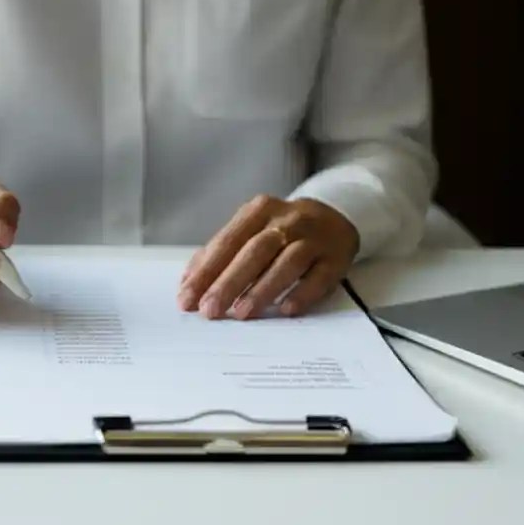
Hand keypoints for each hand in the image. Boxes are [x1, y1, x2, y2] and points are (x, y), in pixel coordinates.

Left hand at [178, 195, 357, 319]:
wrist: (335, 218)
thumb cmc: (281, 231)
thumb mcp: (251, 231)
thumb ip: (220, 253)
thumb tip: (188, 284)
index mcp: (259, 211)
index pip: (227, 242)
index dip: (205, 271)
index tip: (187, 299)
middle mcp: (287, 220)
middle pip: (255, 251)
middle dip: (229, 282)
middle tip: (210, 310)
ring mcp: (314, 238)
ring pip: (287, 262)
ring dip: (262, 289)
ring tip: (241, 313)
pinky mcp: (336, 258)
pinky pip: (319, 276)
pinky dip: (302, 293)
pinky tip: (286, 310)